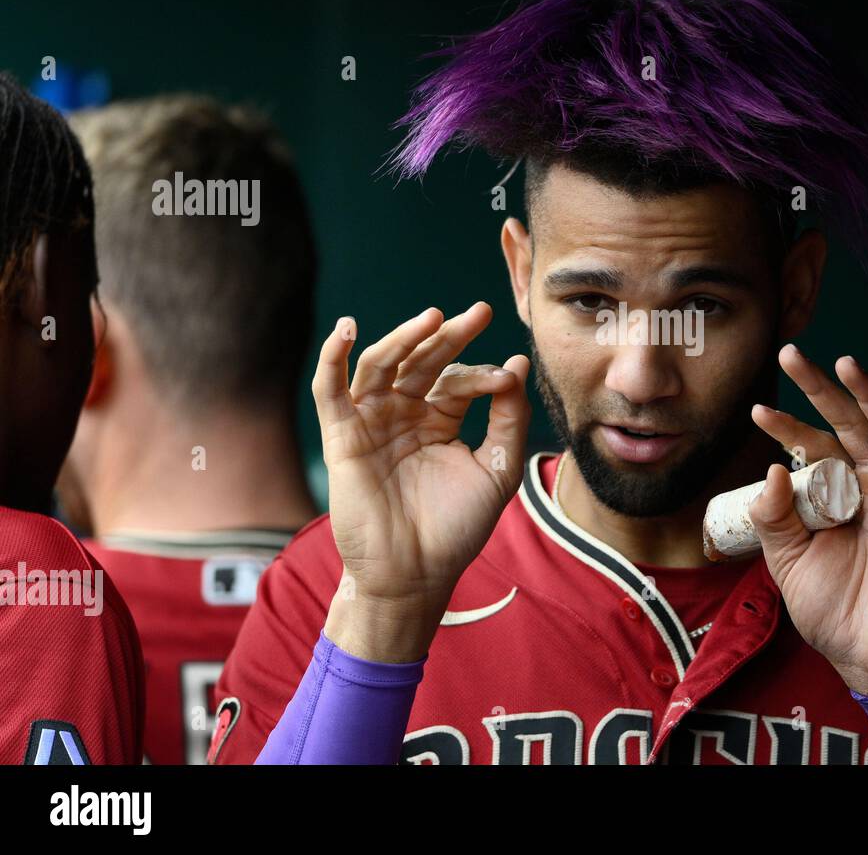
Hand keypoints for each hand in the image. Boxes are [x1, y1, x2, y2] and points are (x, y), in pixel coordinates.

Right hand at [314, 302, 530, 660]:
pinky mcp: (343, 437)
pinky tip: (347, 329)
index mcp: (440, 420)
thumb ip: (508, 419)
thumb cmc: (457, 528)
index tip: (508, 378)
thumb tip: (516, 363)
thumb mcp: (497, 470)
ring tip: (433, 317)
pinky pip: (330, 390)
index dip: (484, 375)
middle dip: (450, 336)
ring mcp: (372, 422)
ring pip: (382, 365)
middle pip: (423, 362)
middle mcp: (404, 414)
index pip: (460, 380)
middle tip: (479, 313)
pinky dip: (333, 357)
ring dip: (404, 338)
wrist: (416, 574)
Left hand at [747, 345, 867, 695]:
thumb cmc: (831, 611)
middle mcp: (866, 485)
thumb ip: (775, 520)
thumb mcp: (787, 564)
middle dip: (820, 389)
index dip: (786, 427)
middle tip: (789, 353)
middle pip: (845, 424)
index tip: (755, 411)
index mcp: (833, 495)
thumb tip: (771, 470)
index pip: (810, 448)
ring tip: (844, 364)